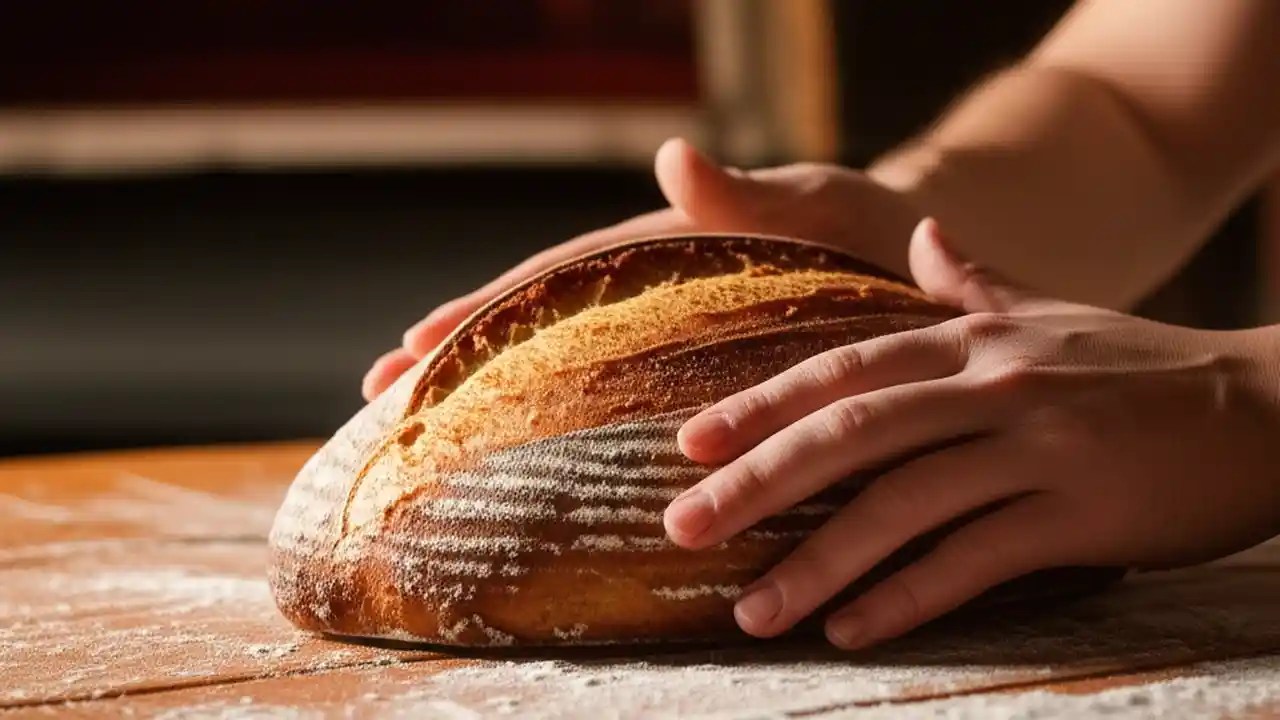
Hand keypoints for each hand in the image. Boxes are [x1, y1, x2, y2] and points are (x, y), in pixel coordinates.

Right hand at [361, 139, 922, 399]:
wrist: (934, 272)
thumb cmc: (881, 232)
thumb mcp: (823, 204)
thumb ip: (750, 194)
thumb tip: (673, 154)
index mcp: (673, 250)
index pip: (560, 277)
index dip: (487, 308)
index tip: (414, 341)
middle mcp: (662, 296)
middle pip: (542, 323)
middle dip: (461, 353)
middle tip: (379, 395)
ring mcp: (679, 341)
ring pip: (572, 367)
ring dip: (495, 394)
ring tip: (420, 429)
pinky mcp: (711, 383)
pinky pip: (625, 405)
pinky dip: (568, 425)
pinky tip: (530, 460)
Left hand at [665, 218, 1279, 649]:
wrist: (1271, 406)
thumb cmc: (1145, 367)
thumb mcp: (1051, 315)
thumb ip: (977, 284)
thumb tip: (925, 237)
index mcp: (973, 341)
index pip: (844, 367)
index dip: (762, 404)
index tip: (691, 444)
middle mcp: (993, 386)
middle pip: (852, 430)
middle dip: (759, 481)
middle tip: (683, 527)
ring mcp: (1039, 448)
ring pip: (905, 505)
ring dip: (820, 561)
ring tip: (753, 612)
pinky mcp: (1084, 513)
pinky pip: (978, 560)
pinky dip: (909, 595)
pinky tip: (852, 628)